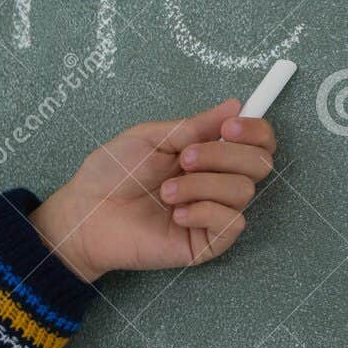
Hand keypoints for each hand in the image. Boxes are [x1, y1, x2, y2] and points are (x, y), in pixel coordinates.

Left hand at [27, 97, 277, 283]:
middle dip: (224, 155)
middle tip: (185, 158)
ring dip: (203, 185)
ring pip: (243, 191)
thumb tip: (235, 105)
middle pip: (259, 164)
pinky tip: (175, 214)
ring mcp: (214, 212)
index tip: (230, 126)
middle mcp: (217, 182)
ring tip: (166, 191)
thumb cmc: (112, 173)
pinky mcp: (207, 242)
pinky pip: (231, 223)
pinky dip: (204, 212)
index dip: (255, 131)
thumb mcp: (151, 138)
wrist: (87, 212)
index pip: (258, 142)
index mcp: (208, 153)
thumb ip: (195, 125)